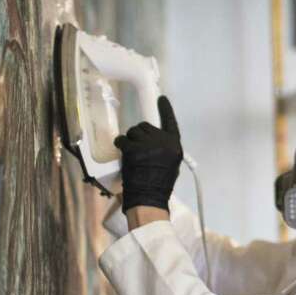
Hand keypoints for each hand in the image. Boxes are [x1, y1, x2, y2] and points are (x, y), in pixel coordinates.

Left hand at [114, 95, 182, 211]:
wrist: (149, 196)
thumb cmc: (160, 184)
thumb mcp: (171, 163)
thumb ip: (165, 148)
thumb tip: (153, 139)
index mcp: (175, 145)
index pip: (171, 122)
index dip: (165, 110)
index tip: (161, 98)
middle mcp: (163, 141)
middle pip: (146, 126)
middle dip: (139, 135)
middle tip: (138, 148)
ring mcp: (148, 144)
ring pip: (133, 132)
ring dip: (130, 140)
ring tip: (132, 153)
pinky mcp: (133, 148)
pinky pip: (122, 139)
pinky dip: (120, 144)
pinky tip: (123, 151)